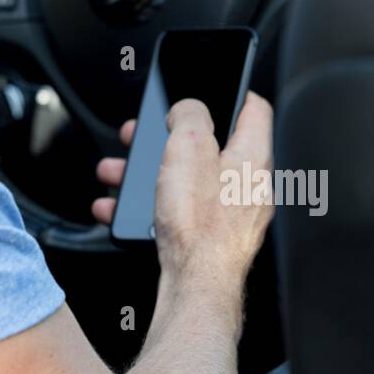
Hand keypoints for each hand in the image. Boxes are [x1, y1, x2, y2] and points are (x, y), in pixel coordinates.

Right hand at [92, 93, 273, 284]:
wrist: (196, 286)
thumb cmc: (200, 224)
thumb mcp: (188, 147)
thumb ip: (189, 115)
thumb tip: (187, 109)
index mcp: (252, 156)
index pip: (254, 108)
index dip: (231, 91)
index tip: (212, 87)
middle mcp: (248, 185)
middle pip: (210, 144)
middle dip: (168, 137)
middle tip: (146, 134)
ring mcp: (232, 214)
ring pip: (188, 178)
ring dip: (150, 171)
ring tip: (119, 173)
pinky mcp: (212, 239)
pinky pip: (179, 210)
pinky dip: (150, 204)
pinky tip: (123, 209)